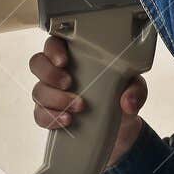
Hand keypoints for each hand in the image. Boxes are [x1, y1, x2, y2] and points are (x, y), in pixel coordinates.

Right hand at [29, 34, 147, 169]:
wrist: (120, 129)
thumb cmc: (121, 97)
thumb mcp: (134, 90)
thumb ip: (135, 90)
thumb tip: (128, 101)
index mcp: (76, 56)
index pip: (54, 43)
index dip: (53, 49)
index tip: (63, 60)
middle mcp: (59, 72)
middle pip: (37, 63)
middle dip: (49, 74)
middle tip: (69, 83)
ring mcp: (52, 93)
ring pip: (38, 91)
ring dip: (56, 99)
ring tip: (78, 107)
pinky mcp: (50, 115)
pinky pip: (39, 115)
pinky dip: (51, 118)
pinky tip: (67, 121)